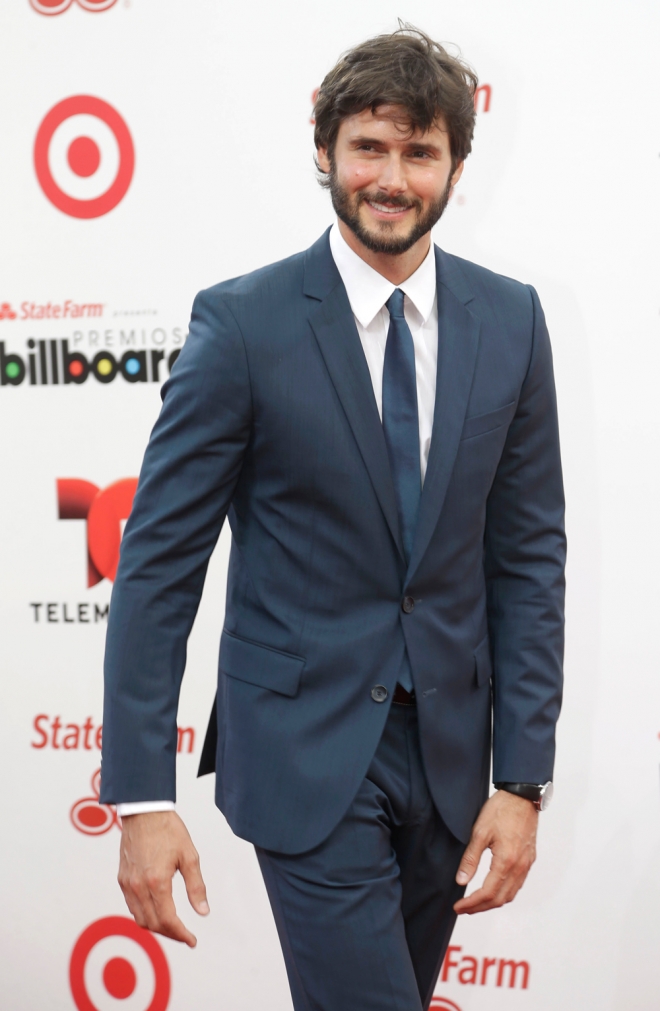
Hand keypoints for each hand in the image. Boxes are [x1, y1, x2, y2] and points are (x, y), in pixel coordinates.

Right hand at [118, 811, 208, 946]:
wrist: (144, 811)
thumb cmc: (168, 829)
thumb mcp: (190, 856)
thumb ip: (196, 886)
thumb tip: (203, 911)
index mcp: (157, 882)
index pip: (168, 920)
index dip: (181, 934)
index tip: (192, 940)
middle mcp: (138, 886)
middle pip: (153, 924)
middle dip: (171, 934)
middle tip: (185, 935)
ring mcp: (127, 884)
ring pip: (140, 918)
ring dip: (156, 927)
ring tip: (173, 926)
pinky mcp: (122, 878)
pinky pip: (132, 906)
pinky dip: (144, 914)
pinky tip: (157, 910)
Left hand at [453, 790, 537, 914]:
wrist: (522, 796)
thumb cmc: (501, 810)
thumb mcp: (480, 832)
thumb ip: (470, 858)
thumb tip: (461, 881)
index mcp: (506, 861)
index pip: (487, 893)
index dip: (471, 904)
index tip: (458, 907)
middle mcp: (519, 867)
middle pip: (500, 899)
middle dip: (480, 907)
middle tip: (463, 909)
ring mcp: (526, 864)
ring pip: (510, 894)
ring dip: (492, 902)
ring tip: (475, 902)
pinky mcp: (529, 859)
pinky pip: (517, 884)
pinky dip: (504, 893)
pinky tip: (493, 889)